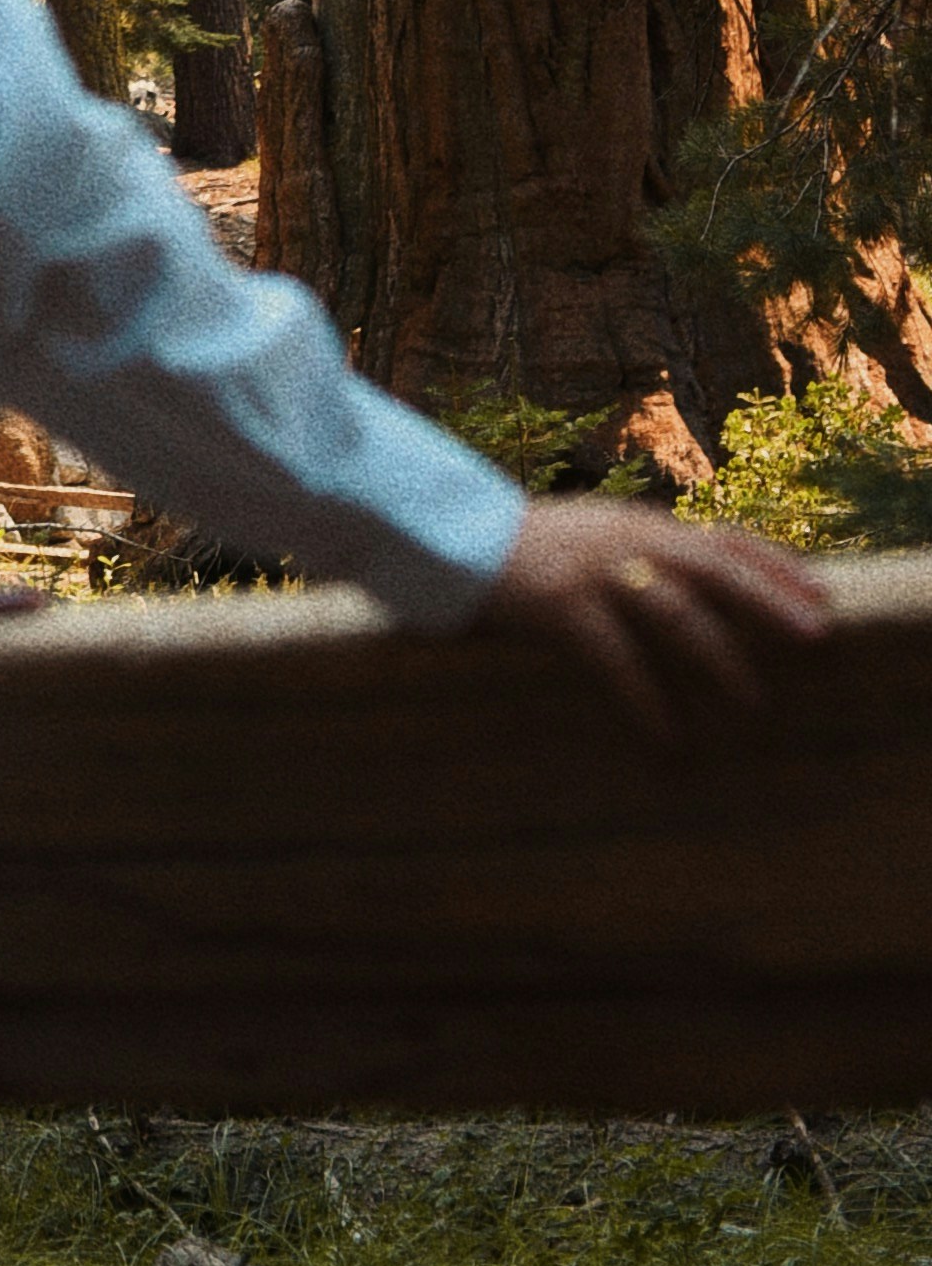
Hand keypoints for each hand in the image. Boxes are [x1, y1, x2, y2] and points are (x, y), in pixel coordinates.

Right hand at [473, 494, 832, 735]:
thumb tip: (695, 597)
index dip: (777, 566)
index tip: (822, 597)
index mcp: (637, 523)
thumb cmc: (518, 550)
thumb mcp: (589, 537)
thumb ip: (638, 556)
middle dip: (772, 602)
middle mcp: (625, 538)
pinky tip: (670, 742)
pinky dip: (649, 703)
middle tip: (820, 639)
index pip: (723, 539)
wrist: (443, 534)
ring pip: (677, 613)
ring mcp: (594, 570)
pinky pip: (618, 661)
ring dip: (722, 659)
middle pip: (716, 567)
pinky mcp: (561, 606)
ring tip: (756, 705)